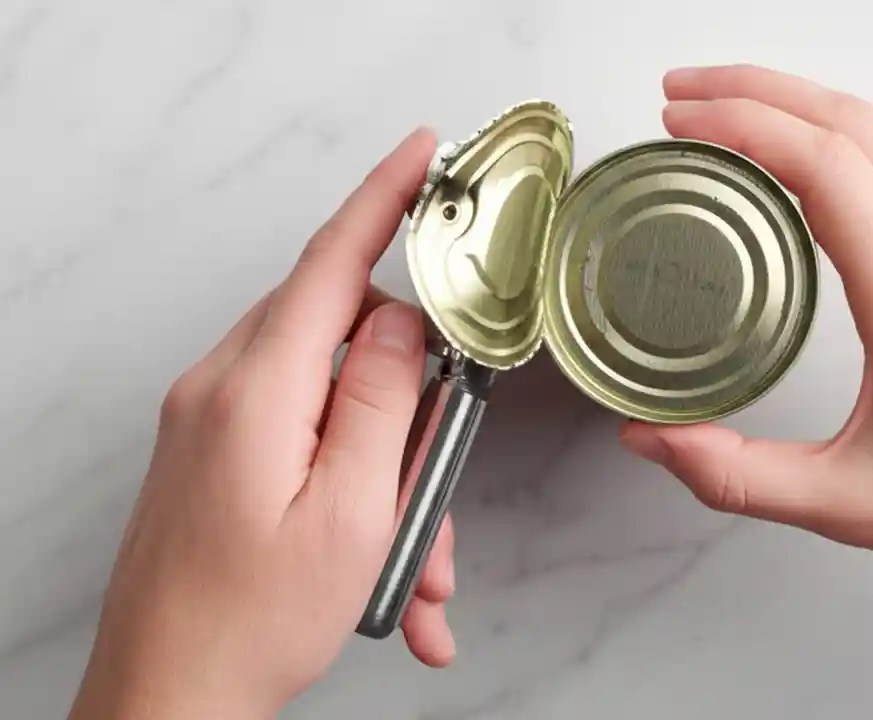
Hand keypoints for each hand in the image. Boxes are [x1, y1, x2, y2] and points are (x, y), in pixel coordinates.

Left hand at [71, 129, 455, 718]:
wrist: (167, 699)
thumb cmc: (251, 624)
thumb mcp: (351, 512)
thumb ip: (382, 401)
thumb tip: (401, 320)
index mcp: (256, 392)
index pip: (331, 264)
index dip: (383, 200)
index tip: (423, 154)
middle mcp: (225, 390)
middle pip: (349, 346)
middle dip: (413, 418)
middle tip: (436, 492)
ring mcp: (215, 421)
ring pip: (338, 404)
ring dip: (391, 480)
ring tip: (410, 570)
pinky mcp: (218, 452)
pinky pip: (309, 441)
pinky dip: (357, 494)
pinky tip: (383, 575)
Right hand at [620, 64, 872, 606]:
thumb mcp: (856, 507)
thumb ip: (739, 476)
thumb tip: (652, 440)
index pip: (825, 167)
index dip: (744, 125)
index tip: (680, 118)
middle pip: (854, 123)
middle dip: (759, 91)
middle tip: (685, 94)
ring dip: (809, 103)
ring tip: (739, 109)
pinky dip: (856, 136)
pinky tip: (824, 160)